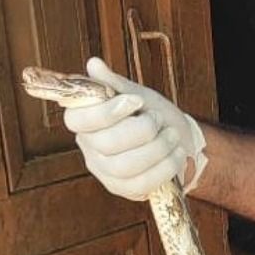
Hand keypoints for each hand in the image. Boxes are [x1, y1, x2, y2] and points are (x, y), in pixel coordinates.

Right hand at [62, 57, 207, 199]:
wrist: (178, 140)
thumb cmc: (152, 115)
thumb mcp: (136, 94)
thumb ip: (114, 84)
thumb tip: (93, 64)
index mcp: (84, 122)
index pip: (77, 120)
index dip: (107, 112)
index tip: (136, 101)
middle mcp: (89, 149)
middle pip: (106, 144)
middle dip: (141, 129)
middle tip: (159, 119)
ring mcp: (106, 172)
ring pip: (125, 166)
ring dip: (156, 149)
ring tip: (172, 135)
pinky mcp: (126, 189)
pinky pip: (143, 183)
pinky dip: (165, 166)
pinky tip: (177, 153)